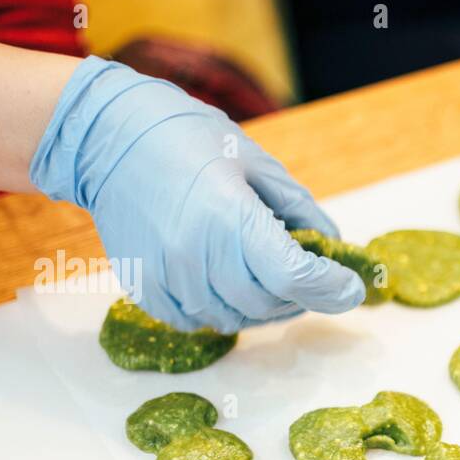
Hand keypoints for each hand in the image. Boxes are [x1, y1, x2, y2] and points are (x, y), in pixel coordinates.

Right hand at [30, 56, 362, 331]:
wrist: (108, 138)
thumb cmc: (189, 140)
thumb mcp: (256, 164)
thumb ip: (300, 211)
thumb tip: (334, 249)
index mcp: (229, 216)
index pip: (293, 276)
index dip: (330, 288)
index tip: (351, 288)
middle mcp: (196, 254)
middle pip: (268, 303)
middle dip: (300, 296)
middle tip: (309, 278)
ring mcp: (168, 277)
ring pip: (236, 319)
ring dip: (263, 306)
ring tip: (267, 277)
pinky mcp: (147, 290)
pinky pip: (199, 321)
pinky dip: (224, 309)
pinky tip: (227, 281)